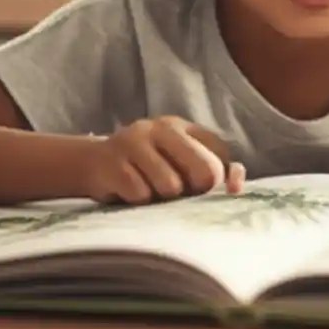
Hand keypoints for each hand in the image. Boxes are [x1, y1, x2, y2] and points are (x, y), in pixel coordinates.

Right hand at [81, 117, 244, 203]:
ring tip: (149, 189)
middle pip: (205, 171)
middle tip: (179, 191)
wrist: (92, 164)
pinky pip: (141, 195)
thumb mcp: (180, 162)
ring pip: (171, 187)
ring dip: (162, 198)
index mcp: (183, 127)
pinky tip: (128, 191)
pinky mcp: (113, 163)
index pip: (222, 153)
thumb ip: (213, 170)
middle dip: (196, 190)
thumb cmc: (147, 168)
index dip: (225, 179)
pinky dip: (138, 201)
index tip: (219, 191)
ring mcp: (135, 142)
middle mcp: (162, 128)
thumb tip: (236, 186)